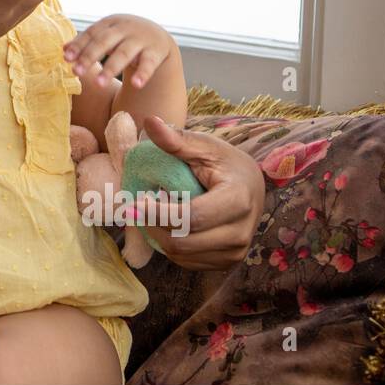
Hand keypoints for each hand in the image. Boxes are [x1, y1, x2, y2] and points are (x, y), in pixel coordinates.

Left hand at [63, 14, 176, 88]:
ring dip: (111, 68)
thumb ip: (87, 42)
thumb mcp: (107, 35)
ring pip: (124, 54)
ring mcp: (141, 39)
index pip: (92, 33)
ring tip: (98, 84)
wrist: (157, 36)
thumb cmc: (123, 37)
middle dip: (90, 56)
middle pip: (105, 42)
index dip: (79, 45)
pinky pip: (149, 64)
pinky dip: (143, 74)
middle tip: (76, 72)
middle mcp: (125, 29)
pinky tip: (136, 85)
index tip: (66, 58)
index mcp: (110, 23)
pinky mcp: (155, 52)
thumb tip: (63, 50)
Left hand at [131, 116, 264, 269]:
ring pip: (182, 255)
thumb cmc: (223, 162)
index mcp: (238, 200)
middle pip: (183, 242)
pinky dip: (170, 245)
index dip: (159, 213)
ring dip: (160, 235)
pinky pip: (187, 262)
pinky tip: (168, 224)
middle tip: (139, 204)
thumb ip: (176, 139)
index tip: (134, 202)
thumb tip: (150, 121)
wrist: (250, 185)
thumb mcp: (203, 146)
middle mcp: (241, 232)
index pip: (192, 217)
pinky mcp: (227, 262)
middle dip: (154, 225)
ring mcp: (235, 252)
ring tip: (154, 211)